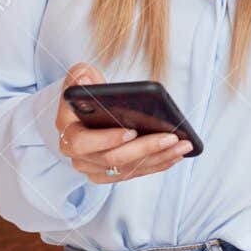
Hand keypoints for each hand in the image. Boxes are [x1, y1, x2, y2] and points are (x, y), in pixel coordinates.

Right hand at [54, 63, 192, 184]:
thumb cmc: (88, 94)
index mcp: (67, 132)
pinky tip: (176, 154)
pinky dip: (158, 164)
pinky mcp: (110, 175)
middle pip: (112, 159)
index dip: (107, 139)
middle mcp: (78, 156)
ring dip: (158, 157)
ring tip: (183, 145)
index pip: (82, 142)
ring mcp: (94, 168)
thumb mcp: (81, 77)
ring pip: (128, 169)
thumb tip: (84, 77)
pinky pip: (136, 173)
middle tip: (171, 137)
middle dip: (144, 148)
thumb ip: (81, 75)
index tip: (132, 131)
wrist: (89, 112)